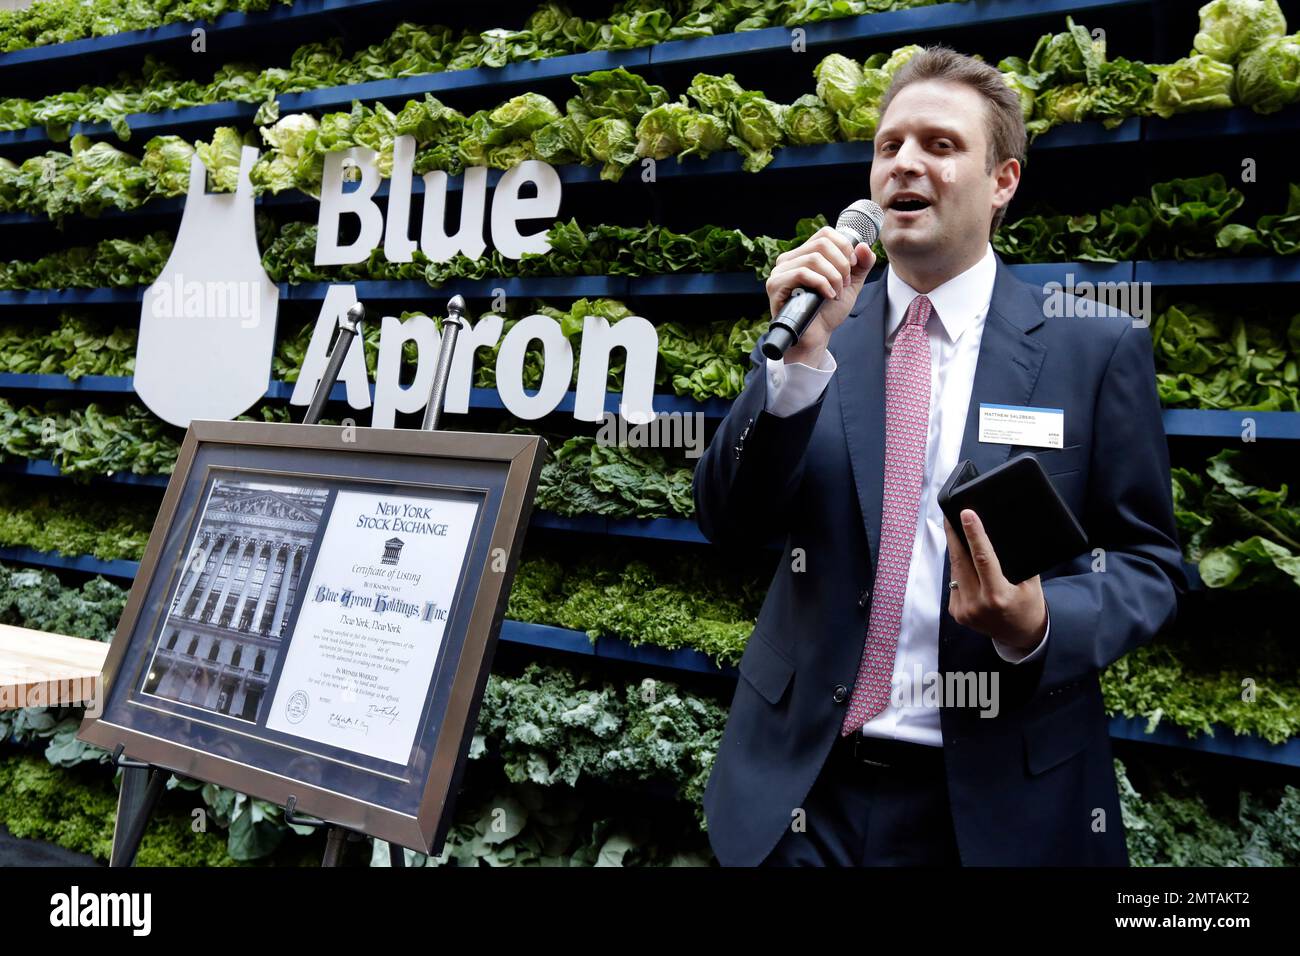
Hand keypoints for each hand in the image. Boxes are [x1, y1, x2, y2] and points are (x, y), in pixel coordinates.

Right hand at [765, 225, 876, 366]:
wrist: (817, 336)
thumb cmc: (828, 311)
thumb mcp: (851, 284)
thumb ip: (861, 264)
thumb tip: (864, 245)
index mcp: (804, 254)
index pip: (825, 234)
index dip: (844, 247)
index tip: (852, 267)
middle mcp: (790, 259)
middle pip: (822, 243)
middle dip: (842, 265)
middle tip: (844, 284)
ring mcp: (780, 271)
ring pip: (814, 258)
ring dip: (833, 277)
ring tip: (837, 294)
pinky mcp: (775, 285)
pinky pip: (802, 273)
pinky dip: (822, 284)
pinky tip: (828, 296)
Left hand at [943, 509, 1047, 650]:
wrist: (1021, 636)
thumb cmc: (1028, 605)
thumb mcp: (1031, 583)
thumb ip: (1016, 561)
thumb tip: (1000, 532)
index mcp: (998, 596)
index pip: (983, 559)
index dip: (974, 534)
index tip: (966, 514)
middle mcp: (977, 604)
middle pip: (961, 561)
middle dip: (954, 536)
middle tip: (951, 515)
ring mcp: (963, 610)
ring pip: (955, 571)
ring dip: (955, 551)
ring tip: (956, 531)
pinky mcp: (956, 613)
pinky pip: (954, 583)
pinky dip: (959, 569)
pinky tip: (963, 559)